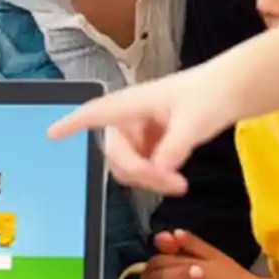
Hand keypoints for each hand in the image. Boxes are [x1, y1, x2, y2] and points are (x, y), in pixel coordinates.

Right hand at [46, 65, 232, 193]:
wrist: (227, 94)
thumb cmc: (208, 94)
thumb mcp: (194, 121)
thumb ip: (175, 146)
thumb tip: (158, 168)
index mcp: (133, 102)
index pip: (96, 113)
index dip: (72, 123)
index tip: (51, 134)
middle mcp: (130, 118)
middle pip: (116, 155)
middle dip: (140, 174)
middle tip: (173, 184)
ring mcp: (139, 133)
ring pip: (127, 168)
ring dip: (148, 180)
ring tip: (179, 183)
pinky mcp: (149, 146)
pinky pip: (141, 170)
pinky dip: (155, 179)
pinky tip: (175, 178)